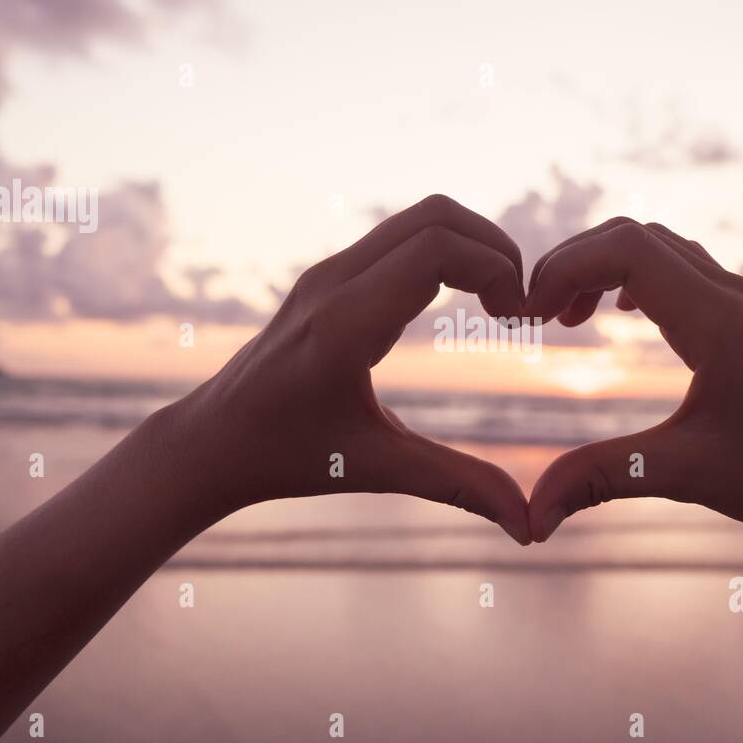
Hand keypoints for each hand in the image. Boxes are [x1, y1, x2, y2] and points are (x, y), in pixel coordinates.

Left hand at [171, 195, 531, 544]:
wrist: (212, 440)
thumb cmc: (286, 458)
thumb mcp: (377, 470)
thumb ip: (457, 486)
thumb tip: (530, 526)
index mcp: (344, 325)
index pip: (436, 249)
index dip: (495, 268)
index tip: (517, 318)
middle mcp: (333, 282)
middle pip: (436, 216)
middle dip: (494, 249)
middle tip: (516, 306)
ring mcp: (327, 272)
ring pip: (419, 218)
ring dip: (470, 247)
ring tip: (496, 304)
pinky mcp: (328, 276)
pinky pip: (400, 238)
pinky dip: (445, 253)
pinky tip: (460, 304)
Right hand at [524, 218, 742, 548]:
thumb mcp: (684, 475)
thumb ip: (601, 480)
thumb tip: (530, 518)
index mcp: (716, 320)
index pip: (626, 248)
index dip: (564, 266)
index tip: (527, 314)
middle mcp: (732, 295)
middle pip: (634, 235)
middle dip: (573, 264)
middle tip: (535, 317)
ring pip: (659, 248)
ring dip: (603, 269)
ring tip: (566, 320)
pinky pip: (681, 270)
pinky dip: (635, 279)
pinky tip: (619, 318)